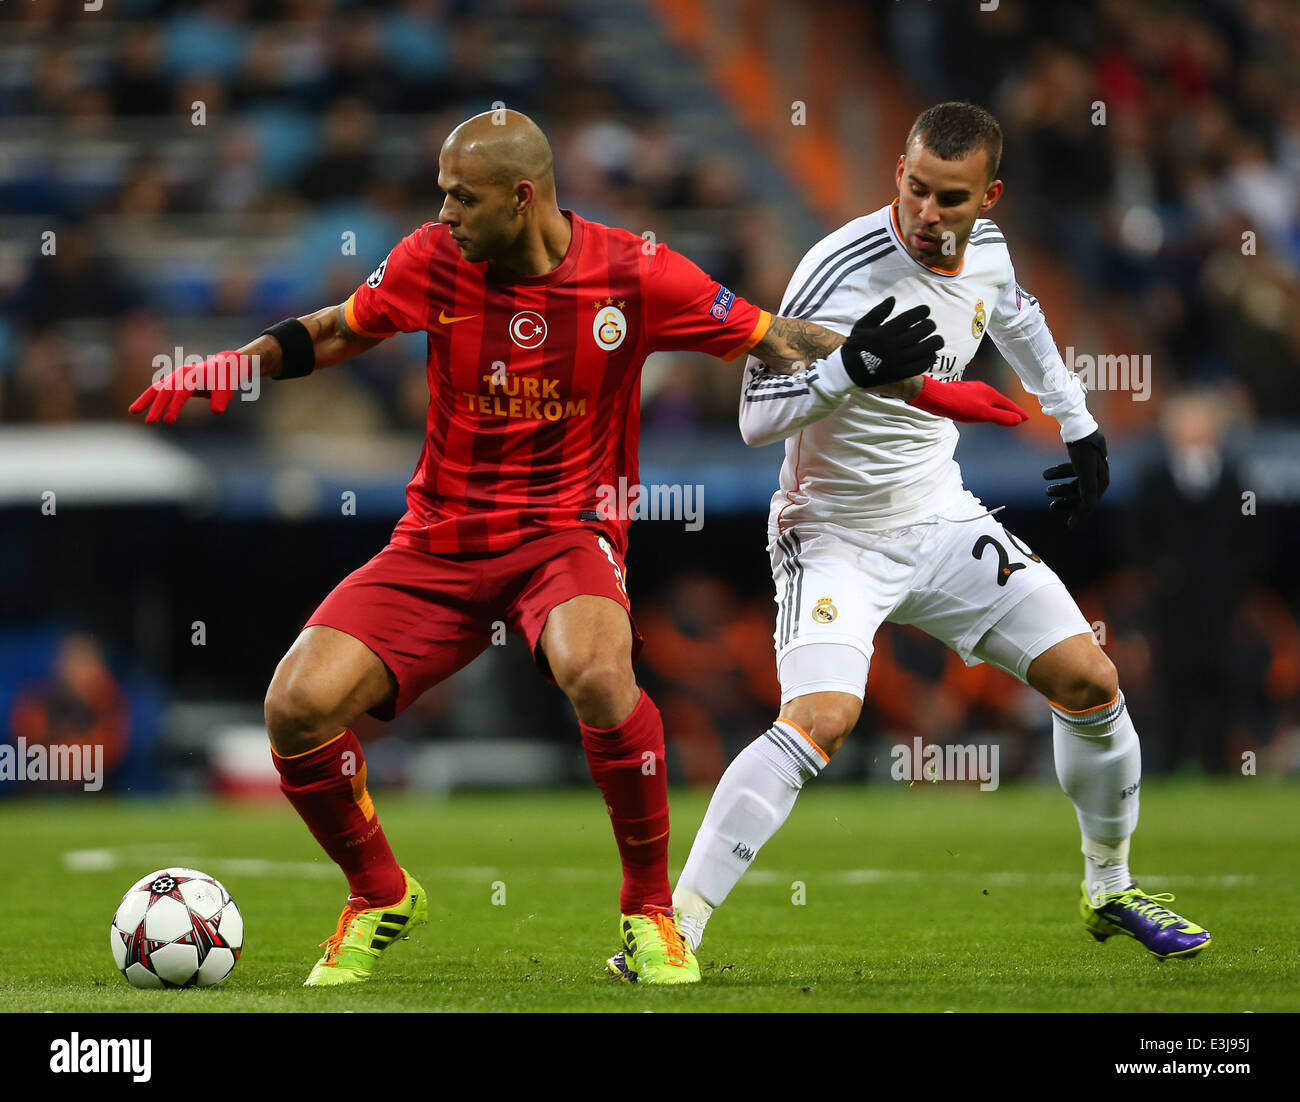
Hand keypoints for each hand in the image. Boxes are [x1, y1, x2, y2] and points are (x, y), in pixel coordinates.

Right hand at [128, 350, 250, 423]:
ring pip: (156, 388)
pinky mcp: (172, 381)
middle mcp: (181, 374)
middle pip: (165, 391)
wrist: (223, 366)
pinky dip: (148, 397)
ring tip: (132, 412)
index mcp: (193, 375)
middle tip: (150, 422)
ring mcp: (175, 376)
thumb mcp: (226, 390)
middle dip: (156, 407)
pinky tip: (139, 408)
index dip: (175, 407)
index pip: (181, 393)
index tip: (169, 421)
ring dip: (145, 400)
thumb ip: (220, 399)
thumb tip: (217, 411)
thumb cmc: (225, 380)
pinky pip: (158, 389)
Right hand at [841, 295, 943, 386]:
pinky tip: (928, 353)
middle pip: (924, 330)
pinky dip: (930, 357)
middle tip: (928, 325)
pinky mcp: (902, 373)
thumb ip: (878, 312)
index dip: (922, 311)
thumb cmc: (856, 346)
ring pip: (929, 347)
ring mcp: (899, 361)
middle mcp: (893, 346)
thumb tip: (893, 299)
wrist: (849, 373)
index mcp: (884, 332)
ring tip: (933, 339)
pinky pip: (924, 364)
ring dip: (935, 341)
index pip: (910, 318)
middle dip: (929, 325)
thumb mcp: (862, 326)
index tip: (925, 310)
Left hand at [907, 376, 1027, 425]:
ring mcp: (973, 391)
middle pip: (1000, 401)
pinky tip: (980, 410)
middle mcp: (983, 389)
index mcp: (990, 394)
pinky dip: (986, 407)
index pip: (1009, 405)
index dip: (1018, 413)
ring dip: (997, 408)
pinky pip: (980, 401)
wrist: (936, 397)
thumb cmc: (959, 405)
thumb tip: (1018, 420)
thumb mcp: (983, 413)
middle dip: (1009, 410)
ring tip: (1002, 414)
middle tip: (1018, 417)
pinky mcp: (963, 394)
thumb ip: (1001, 417)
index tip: (1027, 418)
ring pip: (989, 400)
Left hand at [1044, 431, 1108, 528]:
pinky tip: (1047, 474)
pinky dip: (1059, 473)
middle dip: (1066, 501)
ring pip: (1075, 483)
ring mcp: (1091, 465)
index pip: (1090, 503)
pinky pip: (1071, 470)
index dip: (1079, 514)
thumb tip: (1085, 512)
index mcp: (1102, 480)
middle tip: (1051, 505)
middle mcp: (1099, 474)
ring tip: (1046, 488)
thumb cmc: (1083, 451)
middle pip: (1082, 494)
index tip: (1068, 525)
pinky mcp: (1082, 457)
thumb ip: (1087, 494)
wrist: (1078, 426)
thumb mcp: (1085, 473)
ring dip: (1060, 487)